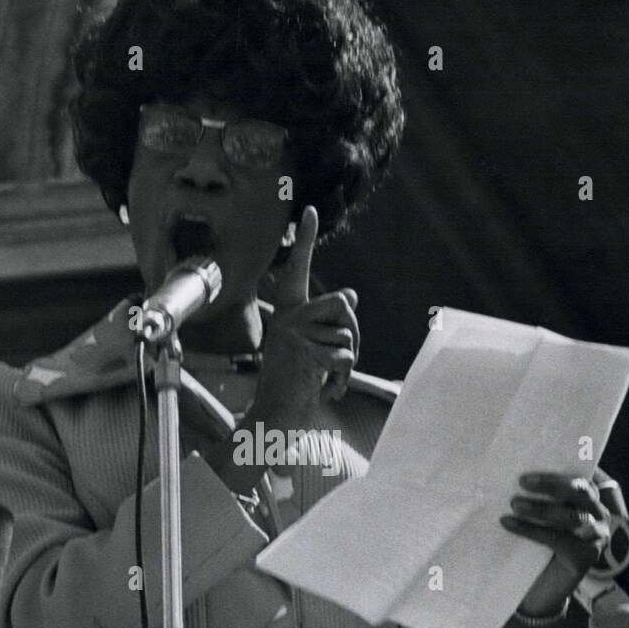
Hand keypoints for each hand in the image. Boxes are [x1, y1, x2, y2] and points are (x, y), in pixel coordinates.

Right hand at [250, 204, 358, 429]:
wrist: (275, 417)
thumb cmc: (295, 382)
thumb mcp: (312, 346)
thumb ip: (328, 322)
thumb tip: (353, 296)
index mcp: (288, 312)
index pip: (298, 269)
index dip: (304, 240)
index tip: (309, 210)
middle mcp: (287, 317)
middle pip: (344, 304)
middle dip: (352, 333)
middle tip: (335, 361)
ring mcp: (294, 335)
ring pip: (348, 334)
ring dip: (347, 362)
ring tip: (324, 377)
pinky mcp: (305, 354)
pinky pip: (345, 357)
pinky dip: (342, 379)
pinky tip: (324, 390)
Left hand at [500, 468, 610, 616]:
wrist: (542, 589)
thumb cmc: (539, 546)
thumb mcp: (541, 518)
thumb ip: (539, 497)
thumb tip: (511, 473)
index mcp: (589, 500)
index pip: (580, 479)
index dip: (558, 472)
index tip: (534, 466)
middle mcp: (599, 515)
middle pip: (581, 493)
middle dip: (552, 485)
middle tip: (522, 481)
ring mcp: (596, 537)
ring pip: (571, 516)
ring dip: (541, 509)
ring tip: (514, 504)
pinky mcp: (586, 557)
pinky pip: (558, 538)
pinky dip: (532, 530)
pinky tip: (510, 523)